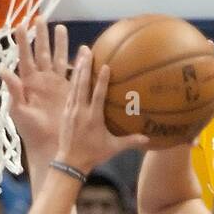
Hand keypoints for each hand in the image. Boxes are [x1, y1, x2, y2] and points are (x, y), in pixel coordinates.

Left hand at [1, 19, 72, 164]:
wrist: (48, 145)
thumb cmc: (31, 131)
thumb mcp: (19, 111)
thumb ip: (13, 90)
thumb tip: (2, 69)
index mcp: (28, 83)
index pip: (25, 57)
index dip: (23, 42)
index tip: (21, 25)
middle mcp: (42, 80)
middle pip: (42, 52)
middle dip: (41, 35)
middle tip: (41, 17)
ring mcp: (55, 84)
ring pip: (58, 58)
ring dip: (60, 43)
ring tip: (61, 27)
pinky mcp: (68, 91)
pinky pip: (74, 72)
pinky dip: (79, 61)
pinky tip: (83, 49)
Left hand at [55, 46, 150, 174]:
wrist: (69, 163)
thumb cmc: (92, 155)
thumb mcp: (112, 148)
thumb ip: (129, 141)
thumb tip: (148, 139)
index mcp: (93, 118)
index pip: (97, 95)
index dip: (101, 80)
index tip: (104, 66)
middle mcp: (80, 111)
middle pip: (82, 84)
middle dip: (85, 66)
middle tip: (87, 49)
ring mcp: (70, 111)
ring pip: (74, 86)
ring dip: (78, 69)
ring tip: (81, 53)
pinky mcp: (65, 112)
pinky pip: (70, 93)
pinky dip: (72, 81)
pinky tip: (75, 71)